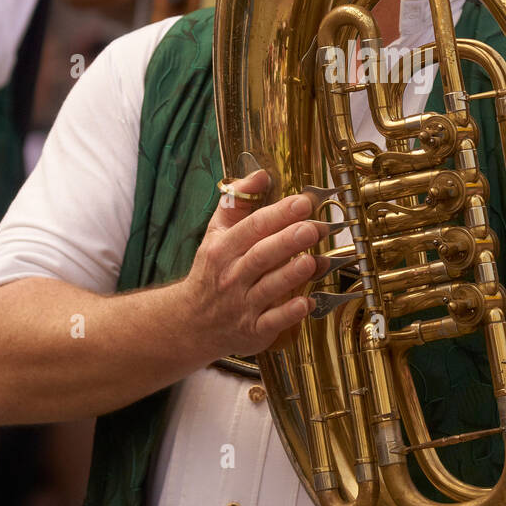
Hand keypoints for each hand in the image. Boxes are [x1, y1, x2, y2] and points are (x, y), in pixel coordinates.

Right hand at [182, 169, 331, 360]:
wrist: (190, 323)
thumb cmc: (211, 271)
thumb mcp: (216, 233)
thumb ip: (238, 202)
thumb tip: (261, 175)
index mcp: (222, 249)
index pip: (253, 227)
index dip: (279, 214)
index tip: (304, 202)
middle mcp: (231, 276)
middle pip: (261, 256)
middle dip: (289, 241)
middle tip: (314, 228)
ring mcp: (242, 305)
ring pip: (269, 287)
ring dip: (291, 274)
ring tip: (313, 261)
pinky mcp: (253, 330)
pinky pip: (272, 322)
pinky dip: (289, 313)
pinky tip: (307, 302)